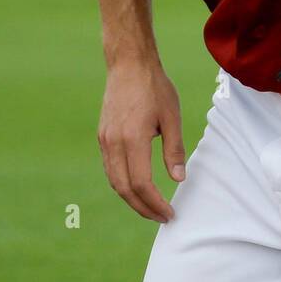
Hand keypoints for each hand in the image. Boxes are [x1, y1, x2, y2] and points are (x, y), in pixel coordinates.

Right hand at [97, 59, 185, 221]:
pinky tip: (138, 188)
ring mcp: (105, 140)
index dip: (155, 203)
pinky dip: (123, 184)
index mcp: (132, 138)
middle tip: (162, 217)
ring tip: (151, 208)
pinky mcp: (102, 136)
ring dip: (132, 199)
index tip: (170, 213)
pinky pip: (110, 168)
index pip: (141, 183)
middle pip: (124, 189)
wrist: (128, 64)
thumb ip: (174, 149)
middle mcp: (113, 142)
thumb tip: (178, 179)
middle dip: (143, 208)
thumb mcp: (172, 117)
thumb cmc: (154, 87)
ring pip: (114, 181)